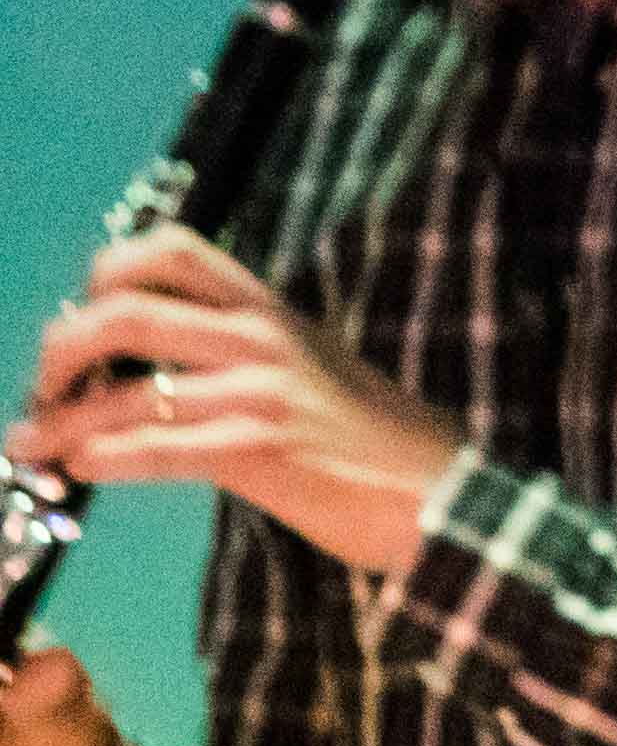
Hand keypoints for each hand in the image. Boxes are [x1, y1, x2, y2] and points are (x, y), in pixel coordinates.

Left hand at [10, 229, 462, 578]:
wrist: (446, 495)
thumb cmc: (375, 443)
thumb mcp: (313, 370)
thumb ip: (239, 355)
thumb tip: (143, 369)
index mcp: (271, 311)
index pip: (171, 250)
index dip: (107, 271)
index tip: (84, 313)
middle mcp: (261, 338)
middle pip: (122, 311)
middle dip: (59, 351)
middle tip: (45, 387)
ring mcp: (260, 393)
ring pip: (122, 390)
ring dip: (58, 420)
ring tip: (33, 443)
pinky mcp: (260, 452)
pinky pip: (152, 447)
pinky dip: (99, 457)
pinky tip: (81, 468)